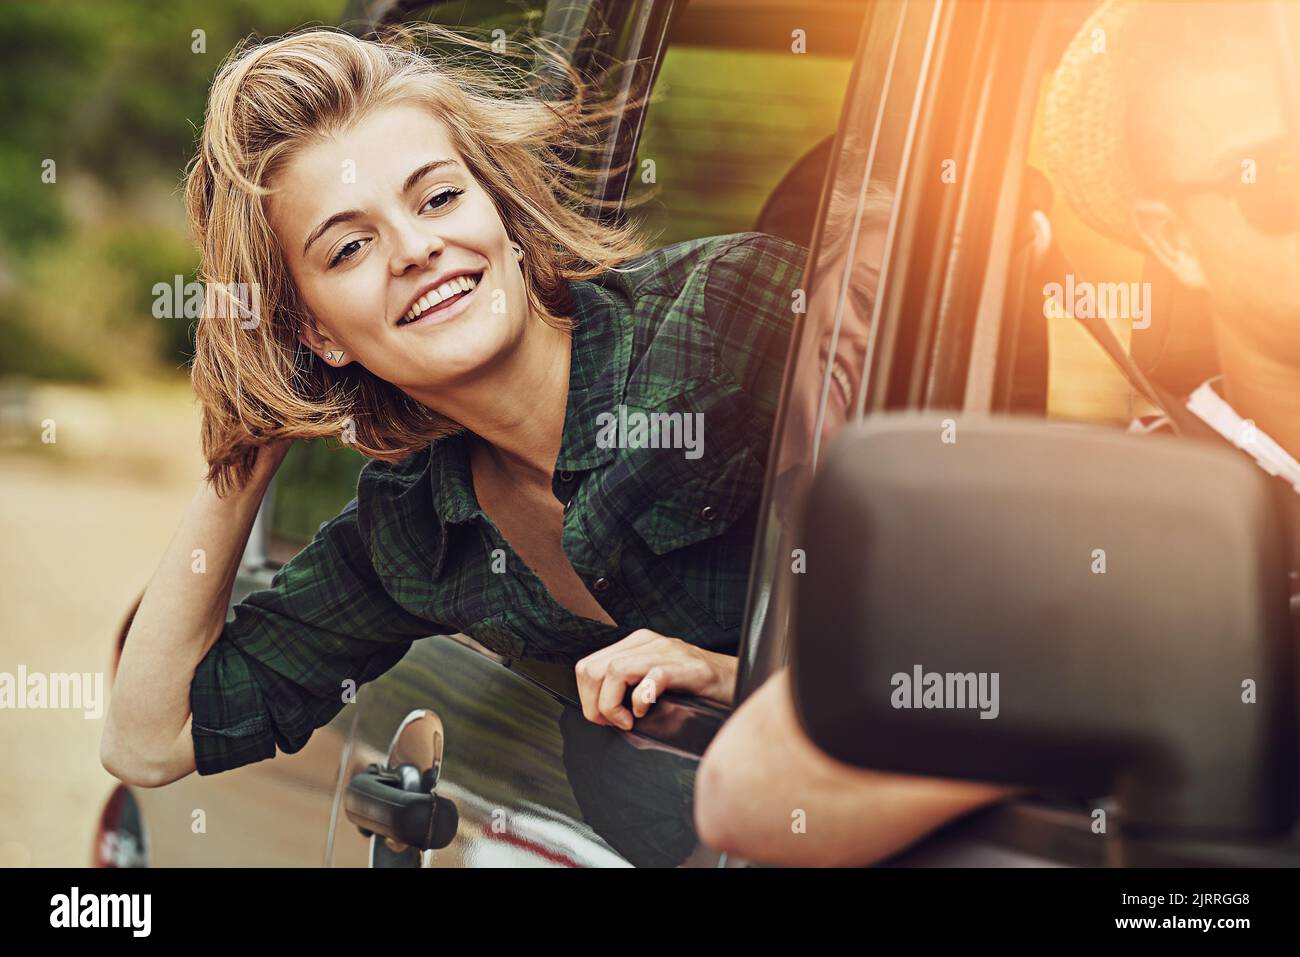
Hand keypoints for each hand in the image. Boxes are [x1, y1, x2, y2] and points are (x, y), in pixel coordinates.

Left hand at [574, 629, 737, 729]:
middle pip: (592, 669)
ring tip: (631, 720)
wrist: (737, 684)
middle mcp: (647, 643)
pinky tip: (647, 711)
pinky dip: (641, 700)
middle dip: (596, 705)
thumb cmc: (695, 693)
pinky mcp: (686, 666)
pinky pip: (650, 678)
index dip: (589, 699)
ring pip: (613, 671)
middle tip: (619, 722)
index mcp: (635, 646)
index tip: (609, 719)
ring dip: (613, 705)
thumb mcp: (653, 689)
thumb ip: (625, 697)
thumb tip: (602, 718)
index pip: (587, 667)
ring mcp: (666, 652)